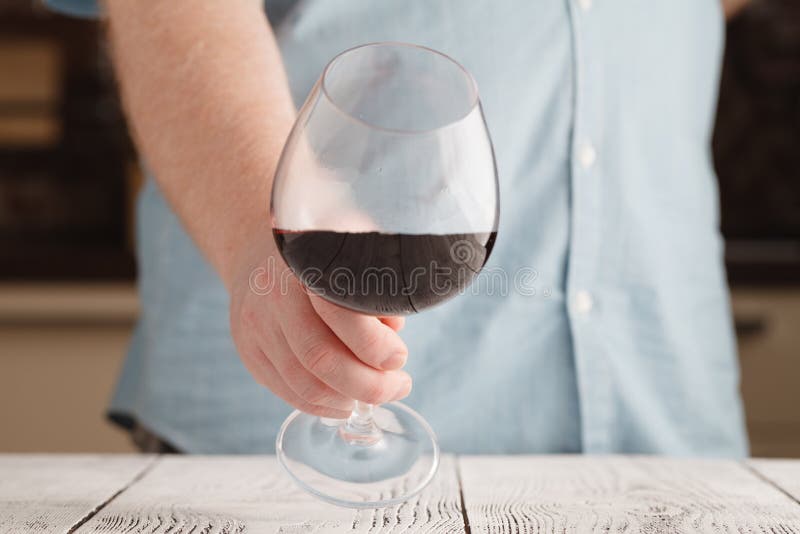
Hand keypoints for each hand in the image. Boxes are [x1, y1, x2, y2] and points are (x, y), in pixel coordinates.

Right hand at [228, 240, 411, 418]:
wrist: (255, 260)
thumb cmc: (319, 266)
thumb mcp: (350, 264)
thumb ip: (374, 300)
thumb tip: (393, 347)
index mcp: (308, 266)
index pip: (341, 314)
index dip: (375, 346)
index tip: (398, 358)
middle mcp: (276, 296)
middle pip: (320, 357)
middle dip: (368, 384)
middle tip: (398, 385)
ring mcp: (257, 327)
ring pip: (304, 383)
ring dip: (347, 399)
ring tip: (374, 396)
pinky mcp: (249, 352)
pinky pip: (287, 391)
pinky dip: (322, 405)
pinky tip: (345, 401)